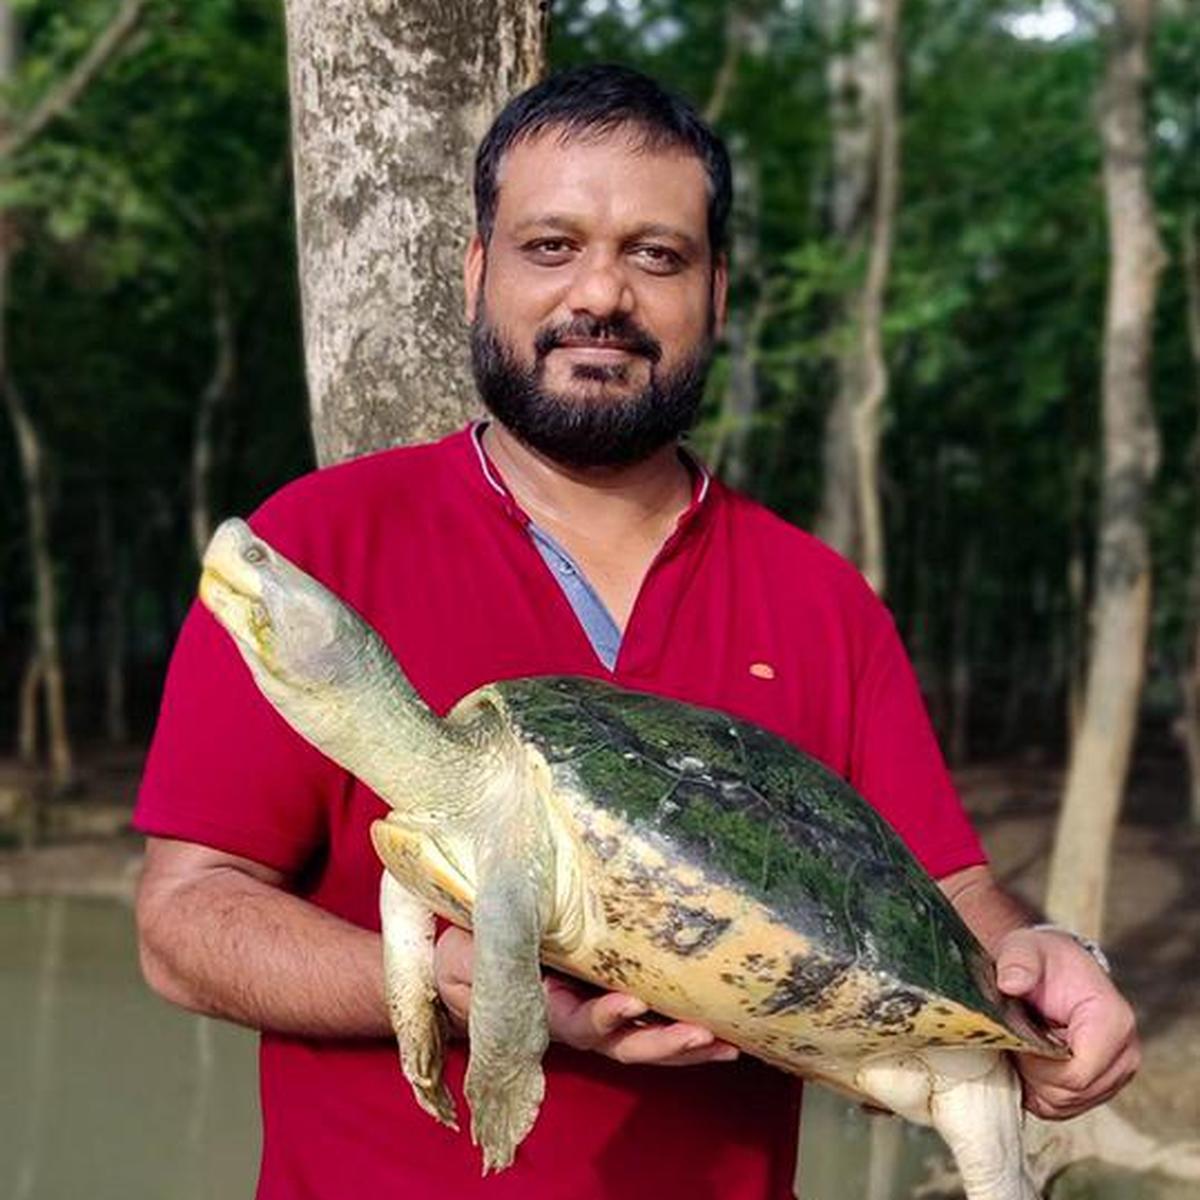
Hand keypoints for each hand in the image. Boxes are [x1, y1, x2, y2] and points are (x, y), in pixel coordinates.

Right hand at [434, 926, 738, 1066]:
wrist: (467, 958)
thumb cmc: (467, 953)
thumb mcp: (467, 955)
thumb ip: (490, 958)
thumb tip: (514, 942)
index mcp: (544, 1013)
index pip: (580, 1023)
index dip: (606, 1016)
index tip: (631, 1001)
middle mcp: (576, 1022)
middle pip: (625, 1045)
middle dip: (664, 1043)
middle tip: (701, 1034)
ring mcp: (597, 1014)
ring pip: (645, 1042)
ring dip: (686, 1047)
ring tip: (728, 1044)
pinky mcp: (613, 997)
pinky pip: (652, 1023)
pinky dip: (685, 1030)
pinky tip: (724, 1032)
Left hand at [995, 927, 1139, 1118]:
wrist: (1052, 968)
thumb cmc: (1040, 959)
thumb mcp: (1023, 949)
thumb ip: (1018, 962)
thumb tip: (1010, 983)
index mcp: (1114, 1021)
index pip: (1076, 1075)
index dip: (1037, 1066)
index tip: (1018, 1039)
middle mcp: (1124, 1054)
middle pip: (1072, 1093)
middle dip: (1034, 1074)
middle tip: (1016, 1040)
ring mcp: (1115, 1075)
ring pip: (1066, 1104)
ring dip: (1034, 1082)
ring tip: (1024, 1045)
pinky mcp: (1100, 1087)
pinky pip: (1062, 1107)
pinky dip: (1038, 1090)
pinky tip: (1029, 1060)